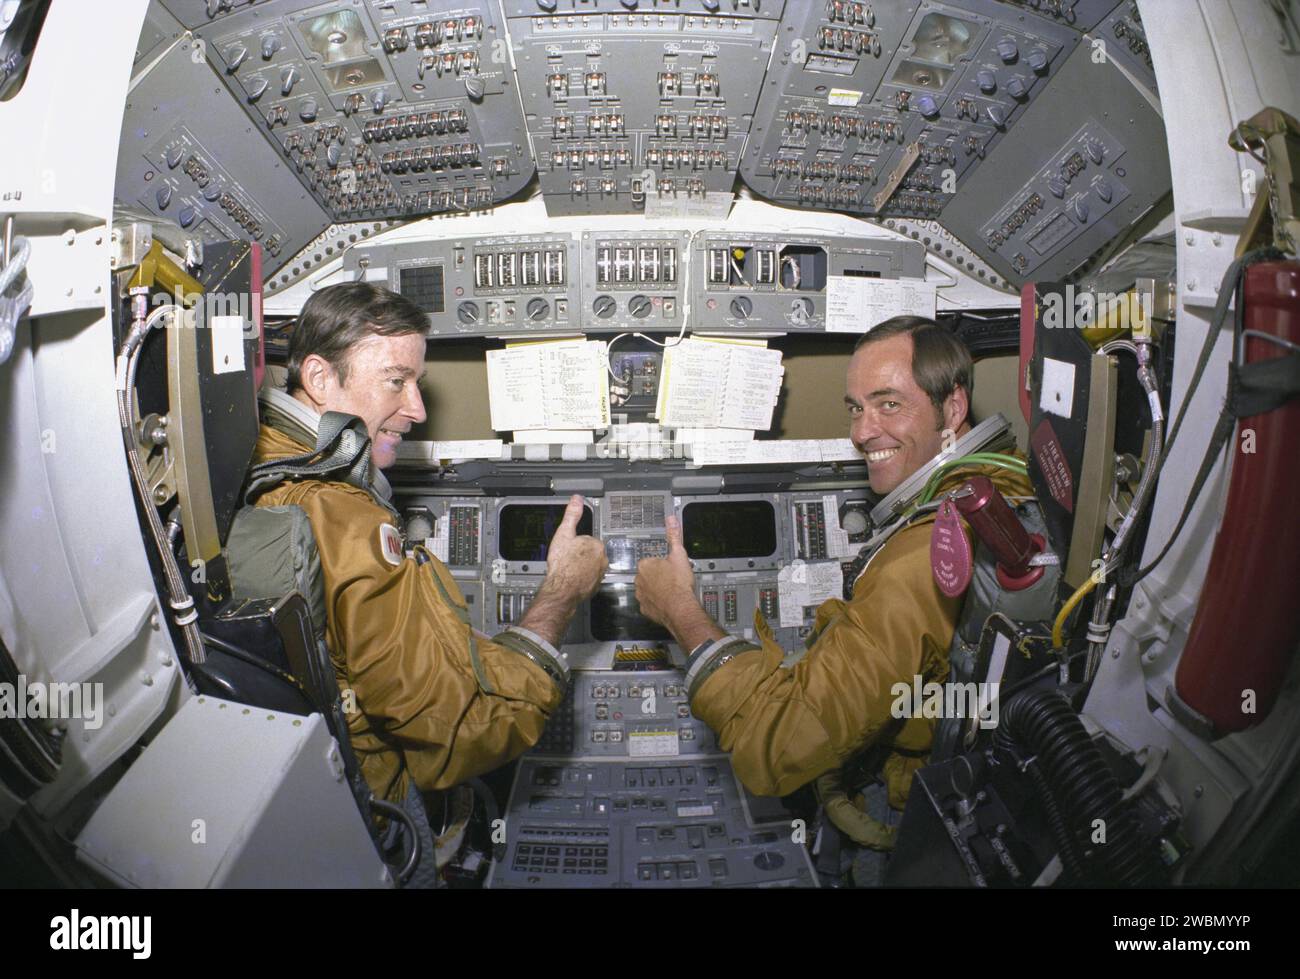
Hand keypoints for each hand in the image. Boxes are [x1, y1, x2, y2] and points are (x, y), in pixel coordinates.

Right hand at [541, 494, 607, 603]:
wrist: (561, 589)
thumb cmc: (562, 564)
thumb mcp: (564, 533)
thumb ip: (572, 515)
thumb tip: (577, 499)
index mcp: (596, 545)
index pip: (587, 539)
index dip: (576, 543)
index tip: (569, 548)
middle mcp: (602, 559)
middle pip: (589, 553)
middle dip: (580, 555)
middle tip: (567, 558)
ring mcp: (600, 574)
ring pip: (590, 566)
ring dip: (581, 567)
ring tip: (569, 568)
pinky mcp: (596, 586)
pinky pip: (589, 579)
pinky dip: (582, 578)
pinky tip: (572, 578)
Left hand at [635, 516, 713, 645]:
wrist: (680, 607)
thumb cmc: (679, 584)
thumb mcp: (679, 555)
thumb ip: (674, 536)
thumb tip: (671, 521)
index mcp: (645, 565)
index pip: (650, 561)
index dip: (661, 564)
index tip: (669, 568)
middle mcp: (639, 580)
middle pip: (647, 575)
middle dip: (657, 577)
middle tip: (671, 579)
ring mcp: (641, 595)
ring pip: (647, 589)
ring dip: (656, 590)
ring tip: (670, 590)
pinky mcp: (645, 608)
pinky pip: (649, 603)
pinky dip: (656, 603)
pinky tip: (666, 601)